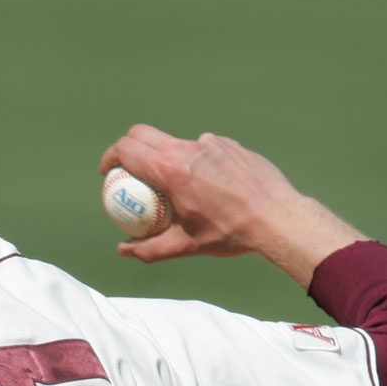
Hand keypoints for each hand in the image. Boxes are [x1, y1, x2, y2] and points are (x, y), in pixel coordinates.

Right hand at [98, 125, 369, 283]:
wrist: (277, 217)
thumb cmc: (230, 233)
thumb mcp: (186, 246)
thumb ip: (149, 248)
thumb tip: (123, 251)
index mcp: (171, 170)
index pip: (127, 149)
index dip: (111, 157)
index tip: (108, 171)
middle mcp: (188, 149)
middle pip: (144, 134)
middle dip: (129, 147)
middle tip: (128, 169)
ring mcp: (211, 142)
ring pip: (177, 143)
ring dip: (167, 158)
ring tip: (175, 186)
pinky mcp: (230, 144)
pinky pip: (204, 149)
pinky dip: (197, 162)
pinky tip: (210, 186)